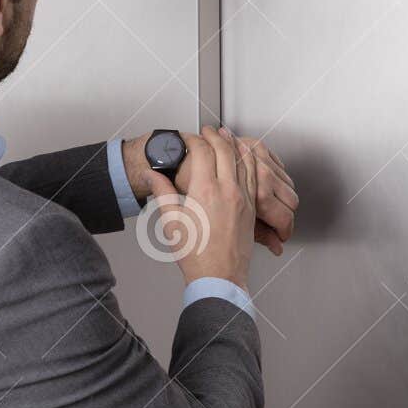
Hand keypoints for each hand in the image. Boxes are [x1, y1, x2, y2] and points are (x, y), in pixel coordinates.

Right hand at [124, 129, 297, 255]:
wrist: (219, 277)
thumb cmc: (195, 256)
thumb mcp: (171, 222)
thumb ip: (162, 193)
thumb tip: (153, 175)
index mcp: (205, 192)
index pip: (202, 152)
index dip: (193, 139)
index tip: (187, 137)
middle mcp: (227, 191)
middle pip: (224, 150)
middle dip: (214, 135)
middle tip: (206, 129)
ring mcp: (242, 198)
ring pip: (243, 159)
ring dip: (234, 143)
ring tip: (226, 134)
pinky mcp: (251, 206)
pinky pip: (254, 174)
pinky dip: (249, 159)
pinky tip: (245, 155)